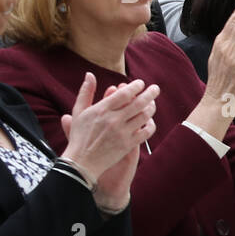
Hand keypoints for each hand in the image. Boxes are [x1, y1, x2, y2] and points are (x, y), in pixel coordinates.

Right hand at [59, 74, 157, 198]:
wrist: (82, 161)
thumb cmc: (79, 136)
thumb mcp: (79, 112)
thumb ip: (85, 92)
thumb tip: (90, 74)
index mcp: (102, 110)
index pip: (124, 94)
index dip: (135, 86)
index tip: (140, 83)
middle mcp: (113, 120)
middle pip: (138, 103)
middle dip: (150, 93)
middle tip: (155, 88)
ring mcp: (122, 133)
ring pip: (144, 116)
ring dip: (151, 107)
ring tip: (152, 103)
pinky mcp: (128, 144)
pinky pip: (146, 132)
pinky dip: (151, 125)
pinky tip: (150, 121)